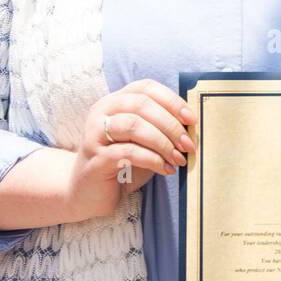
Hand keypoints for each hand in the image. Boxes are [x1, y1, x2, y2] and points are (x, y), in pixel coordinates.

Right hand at [69, 78, 194, 218]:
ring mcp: (95, 134)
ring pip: (134, 125)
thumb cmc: (122, 162)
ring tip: (179, 158)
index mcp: (115, 101)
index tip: (191, 119)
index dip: (171, 100)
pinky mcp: (95, 158)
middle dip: (171, 124)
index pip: (146, 88)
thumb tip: (192, 125)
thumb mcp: (143, 139)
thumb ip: (160, 126)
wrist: (88, 191)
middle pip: (142, 105)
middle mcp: (101, 112)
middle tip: (188, 144)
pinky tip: (165, 169)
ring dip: (163, 142)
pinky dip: (153, 160)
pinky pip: (128, 152)